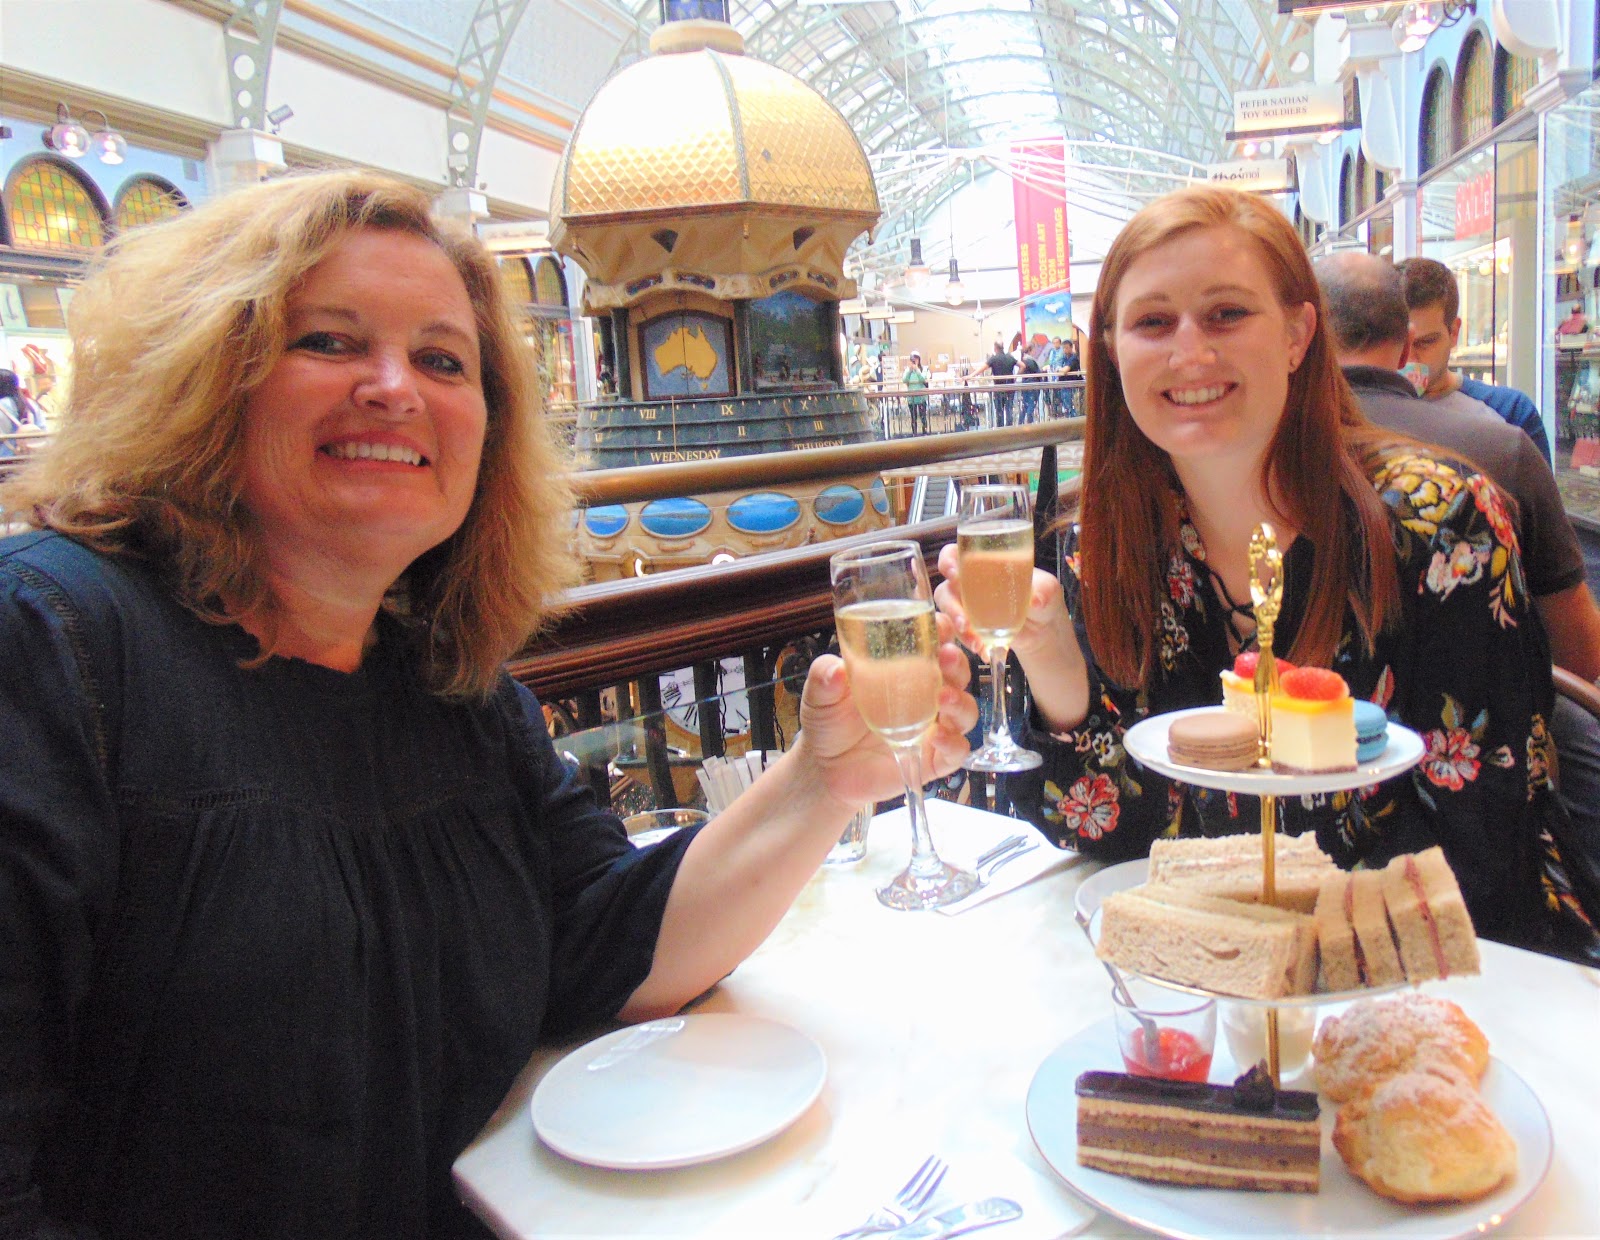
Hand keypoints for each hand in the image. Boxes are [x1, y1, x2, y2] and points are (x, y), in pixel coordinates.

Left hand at [797, 618, 975, 808]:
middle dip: (957, 662)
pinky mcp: (932, 759)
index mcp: (904, 670)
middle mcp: (925, 695)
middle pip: (957, 673)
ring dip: (960, 701)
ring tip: (944, 697)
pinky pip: (956, 751)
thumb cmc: (829, 722)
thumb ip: (824, 677)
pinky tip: (937, 736)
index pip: (934, 644)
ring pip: (965, 710)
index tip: (940, 625)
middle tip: (946, 656)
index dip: (942, 631)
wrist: (823, 768)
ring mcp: (932, 728)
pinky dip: (953, 743)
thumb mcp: (820, 694)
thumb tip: (835, 669)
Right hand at [932, 542, 1072, 663]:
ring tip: (976, 642)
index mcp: (983, 563)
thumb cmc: (1041, 598)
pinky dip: (970, 642)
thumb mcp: (1048, 589)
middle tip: (964, 621)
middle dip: (951, 606)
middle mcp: (968, 583)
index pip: (954, 554)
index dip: (948, 561)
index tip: (953, 572)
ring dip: (959, 628)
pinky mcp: (969, 628)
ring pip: (949, 614)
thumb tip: (1036, 599)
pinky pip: (959, 634)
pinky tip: (984, 650)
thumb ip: (1043, 590)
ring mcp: (966, 607)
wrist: (1043, 630)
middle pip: (946, 588)